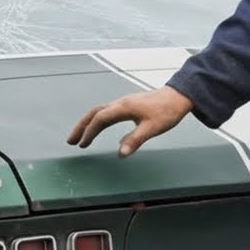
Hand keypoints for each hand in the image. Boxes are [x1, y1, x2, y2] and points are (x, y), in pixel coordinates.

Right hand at [66, 86, 193, 157]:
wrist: (178, 96)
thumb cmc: (167, 111)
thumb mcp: (152, 128)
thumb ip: (135, 140)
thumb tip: (120, 153)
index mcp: (123, 107)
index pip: (100, 119)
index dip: (89, 132)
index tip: (82, 145)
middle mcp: (120, 103)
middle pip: (94, 113)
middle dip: (81, 127)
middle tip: (71, 141)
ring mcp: (123, 103)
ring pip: (99, 112)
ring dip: (87, 124)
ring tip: (80, 138)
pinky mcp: (128, 105)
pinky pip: (106, 112)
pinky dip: (97, 121)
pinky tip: (98, 130)